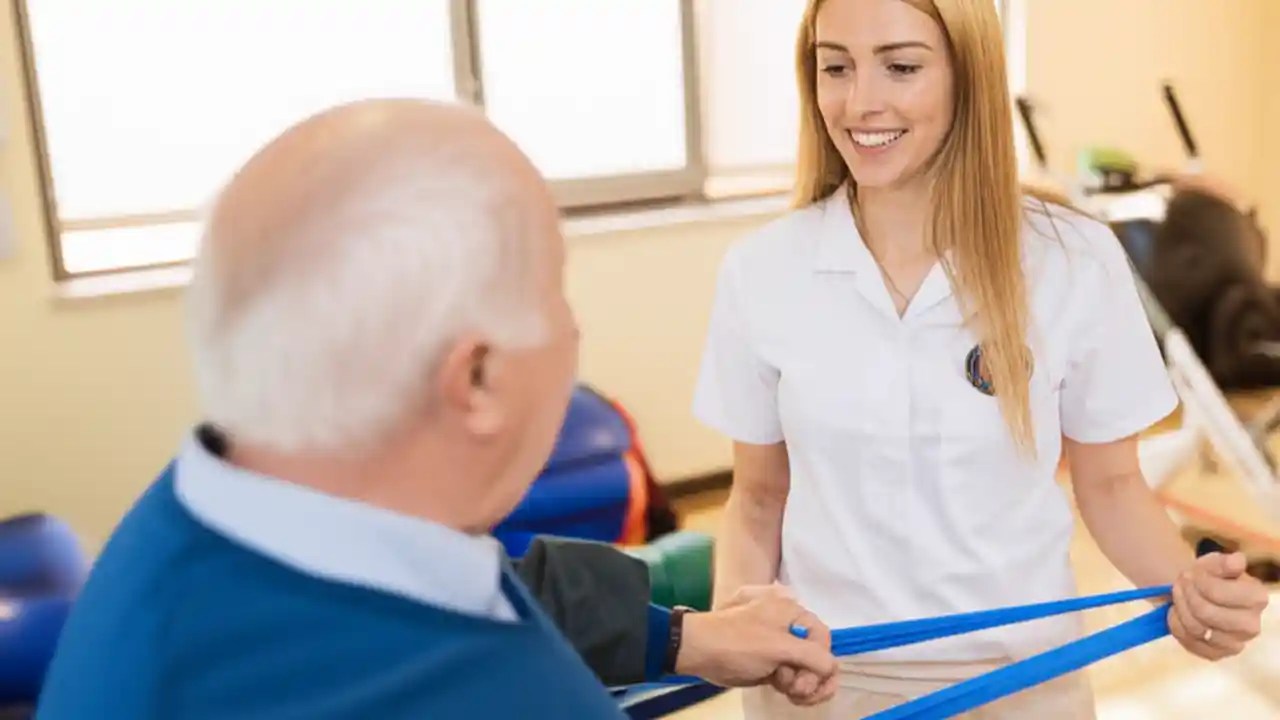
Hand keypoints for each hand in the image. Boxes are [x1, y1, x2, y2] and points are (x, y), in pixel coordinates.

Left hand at [677, 584, 837, 705]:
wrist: (699, 651)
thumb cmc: (739, 643)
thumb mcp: (779, 647)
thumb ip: (812, 656)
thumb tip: (832, 668)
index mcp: (793, 612)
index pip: (824, 640)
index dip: (822, 663)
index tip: (807, 680)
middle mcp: (789, 627)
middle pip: (818, 657)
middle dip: (811, 677)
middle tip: (795, 689)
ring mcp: (779, 646)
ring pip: (807, 670)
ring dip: (802, 685)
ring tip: (785, 688)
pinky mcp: (771, 662)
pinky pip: (793, 676)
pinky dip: (793, 687)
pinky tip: (784, 691)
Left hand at [1168, 552, 1269, 660]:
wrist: (1199, 595)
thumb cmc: (1210, 577)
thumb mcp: (1214, 562)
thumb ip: (1224, 562)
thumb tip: (1237, 561)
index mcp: (1256, 598)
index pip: (1216, 593)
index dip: (1197, 581)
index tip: (1192, 573)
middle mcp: (1251, 625)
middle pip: (1204, 613)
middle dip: (1186, 595)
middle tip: (1181, 584)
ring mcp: (1235, 644)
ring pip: (1195, 628)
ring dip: (1180, 608)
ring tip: (1179, 595)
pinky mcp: (1216, 655)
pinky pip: (1188, 642)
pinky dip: (1177, 625)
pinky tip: (1179, 613)